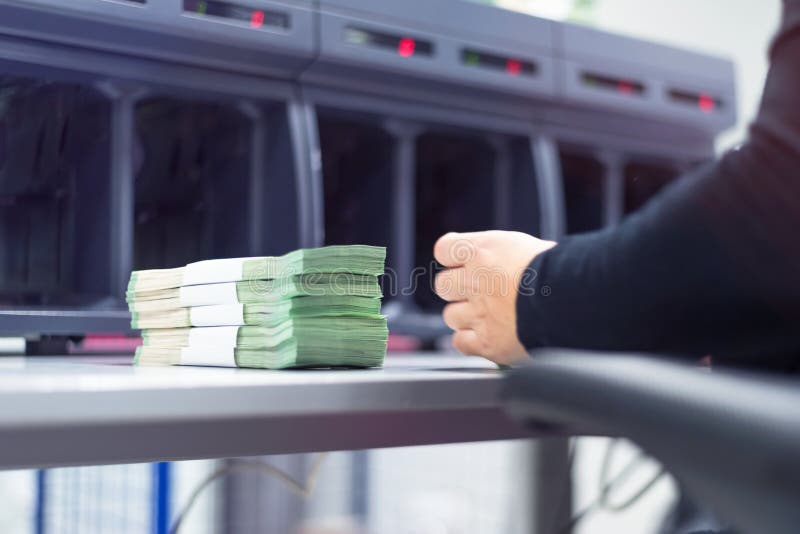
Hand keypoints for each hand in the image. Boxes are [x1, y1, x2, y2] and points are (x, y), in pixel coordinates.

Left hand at [433, 231, 555, 364]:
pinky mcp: (488, 342)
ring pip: (450, 316)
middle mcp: (475, 281)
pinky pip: (460, 343)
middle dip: (458, 289)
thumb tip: (494, 259)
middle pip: (443, 285)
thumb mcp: (527, 246)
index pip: (444, 249)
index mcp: (484, 251)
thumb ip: (501, 255)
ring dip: (465, 317)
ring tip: (490, 316)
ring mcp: (479, 313)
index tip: (465, 263)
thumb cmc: (561, 270)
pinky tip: (487, 337)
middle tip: (481, 293)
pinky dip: (470, 342)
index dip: (453, 257)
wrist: (574, 299)